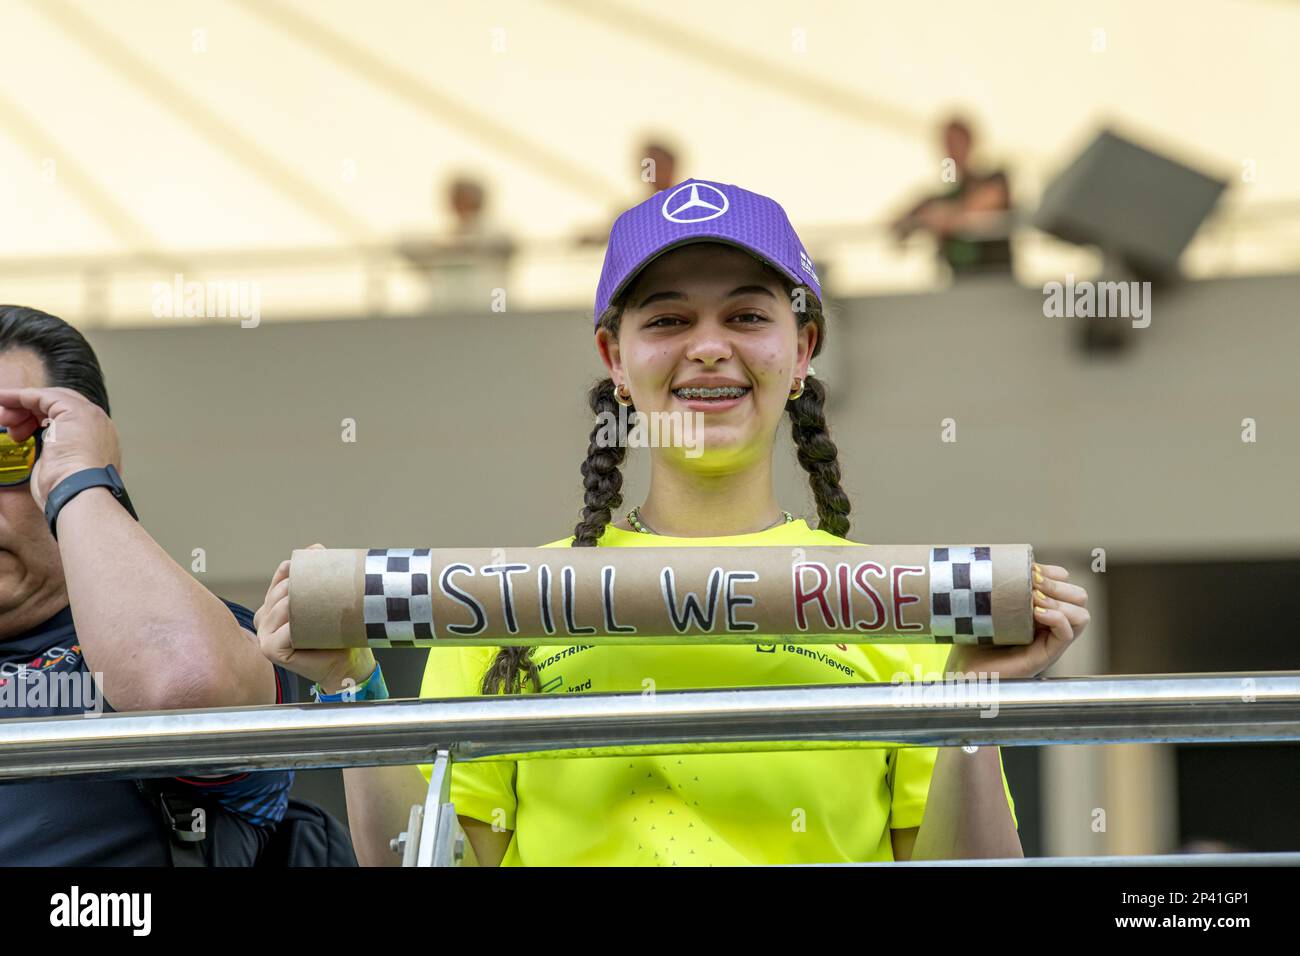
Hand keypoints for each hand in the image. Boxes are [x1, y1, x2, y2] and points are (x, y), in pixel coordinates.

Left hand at [0, 386, 120, 508]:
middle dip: (30, 412)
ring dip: (22, 405)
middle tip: (9, 424)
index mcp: (100, 441)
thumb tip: (39, 458)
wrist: (81, 493)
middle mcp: (99, 424)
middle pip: (59, 405)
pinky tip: (4, 399)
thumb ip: (55, 459)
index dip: (40, 422)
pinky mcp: (74, 410)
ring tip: (4, 419)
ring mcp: (89, 415)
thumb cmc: (70, 493)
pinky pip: (42, 396)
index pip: (68, 420)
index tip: (19, 434)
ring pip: (50, 398)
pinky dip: (20, 396)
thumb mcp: (62, 473)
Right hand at [254, 543, 376, 692]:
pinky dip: (300, 626)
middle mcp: (263, 617)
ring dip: (305, 604)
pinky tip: (313, 626)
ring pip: (282, 607)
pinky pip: (285, 629)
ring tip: (326, 606)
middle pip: (281, 589)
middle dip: (305, 584)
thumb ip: (318, 572)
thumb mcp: (328, 598)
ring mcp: (264, 634)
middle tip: (330, 586)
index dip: (300, 567)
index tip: (322, 562)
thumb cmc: (338, 632)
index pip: (282, 574)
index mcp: (273, 602)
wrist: (346, 663)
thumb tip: (314, 547)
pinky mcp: (270, 649)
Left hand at [945, 563, 1088, 679]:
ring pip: (1081, 615)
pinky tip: (1035, 613)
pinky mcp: (1044, 657)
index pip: (1066, 584)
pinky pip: (1067, 633)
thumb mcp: (986, 604)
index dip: (1053, 572)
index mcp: (1040, 611)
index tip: (1029, 568)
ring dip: (1058, 600)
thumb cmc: (969, 638)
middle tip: (1033, 582)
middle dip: (1058, 584)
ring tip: (1033, 599)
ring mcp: (1049, 643)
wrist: (961, 671)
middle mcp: (1049, 627)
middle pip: (1079, 597)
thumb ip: (997, 584)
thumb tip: (1003, 558)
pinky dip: (1056, 617)